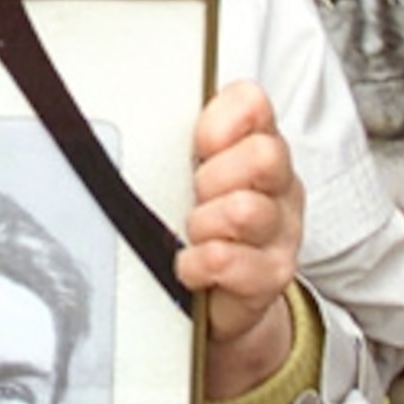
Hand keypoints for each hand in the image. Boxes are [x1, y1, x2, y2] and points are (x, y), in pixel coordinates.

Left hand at [181, 81, 302, 398]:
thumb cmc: (202, 226)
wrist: (217, 299)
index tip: (199, 143)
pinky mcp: (270, 275)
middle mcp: (278, 184)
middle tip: (195, 194)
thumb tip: (122, 118)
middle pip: (263, 156)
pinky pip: (226, 260)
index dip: (220, 120)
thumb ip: (174, 141)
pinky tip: (191, 264)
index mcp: (258, 145)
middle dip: (214, 175)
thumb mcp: (187, 174)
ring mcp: (281, 231)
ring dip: (203, 223)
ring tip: (192, 233)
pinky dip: (197, 263)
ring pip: (245, 210)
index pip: (253, 104)